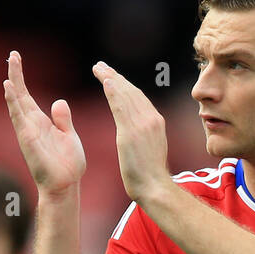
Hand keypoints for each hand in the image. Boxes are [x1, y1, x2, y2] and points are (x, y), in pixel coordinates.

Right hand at [4, 50, 85, 196]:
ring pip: (16, 104)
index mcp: (40, 121)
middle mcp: (30, 124)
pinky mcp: (28, 140)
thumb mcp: (68, 135)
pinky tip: (9, 89)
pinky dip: (13, 103)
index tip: (16, 58)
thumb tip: (59, 102)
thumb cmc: (67, 164)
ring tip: (10, 67)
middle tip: (12, 54)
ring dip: (12, 86)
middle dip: (15, 75)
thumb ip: (63, 119)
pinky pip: (18, 119)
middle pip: (19, 95)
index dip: (20, 77)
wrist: (66, 185)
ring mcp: (27, 132)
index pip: (26, 95)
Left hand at [92, 61, 172, 204]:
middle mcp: (151, 119)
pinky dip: (113, 92)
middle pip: (131, 91)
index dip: (124, 85)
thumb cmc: (150, 176)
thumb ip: (143, 136)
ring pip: (125, 95)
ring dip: (111, 79)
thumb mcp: (150, 150)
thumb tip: (136, 133)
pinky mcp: (131, 133)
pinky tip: (106, 81)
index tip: (112, 76)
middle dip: (115, 76)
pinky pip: (121, 107)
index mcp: (156, 122)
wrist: (155, 187)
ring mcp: (142, 125)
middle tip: (101, 65)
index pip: (138, 97)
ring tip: (98, 68)